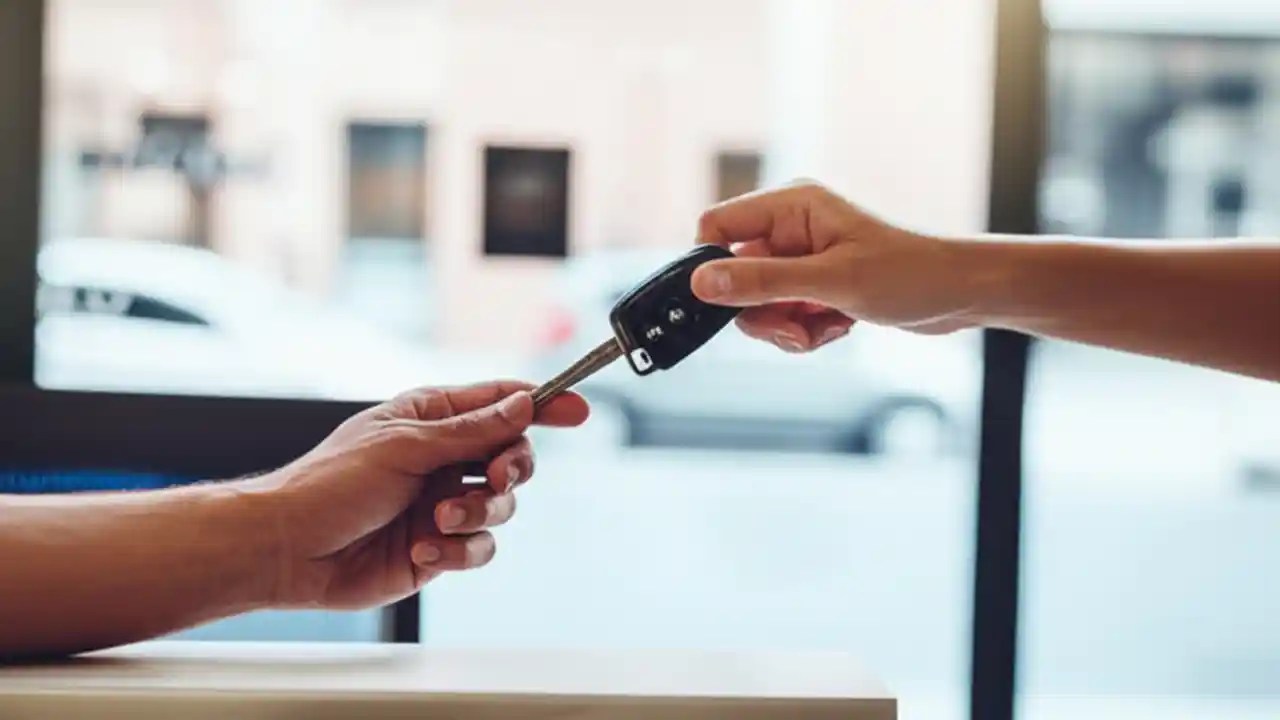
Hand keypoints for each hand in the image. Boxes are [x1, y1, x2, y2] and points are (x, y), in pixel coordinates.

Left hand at [239, 381, 588, 608]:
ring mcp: (442, 503)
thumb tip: (523, 404)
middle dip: (511, 469)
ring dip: (476, 514)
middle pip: (513, 457)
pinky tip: (421, 547)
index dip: (544, 404)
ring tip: (438, 519)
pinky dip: (456, 549)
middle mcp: (442, 459)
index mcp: (432, 418)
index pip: (501, 403)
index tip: (579, 411)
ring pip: (501, 507)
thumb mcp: (406, 445)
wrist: (289, 549)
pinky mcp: (438, 547)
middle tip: (494, 477)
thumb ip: (472, 430)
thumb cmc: (331, 484)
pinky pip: (478, 548)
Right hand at [690, 181, 976, 352]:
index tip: (727, 304)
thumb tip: (703, 282)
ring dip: (786, 326)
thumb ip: (762, 282)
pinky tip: (838, 328)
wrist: (965, 292)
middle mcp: (794, 227)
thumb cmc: (912, 273)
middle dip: (762, 311)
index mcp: (793, 205)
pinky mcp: (819, 283)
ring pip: (760, 302)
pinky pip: (786, 313)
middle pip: (736, 274)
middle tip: (793, 327)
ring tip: (823, 328)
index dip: (713, 266)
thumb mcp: (831, 282)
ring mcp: (806, 257)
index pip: (718, 226)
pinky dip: (806, 329)